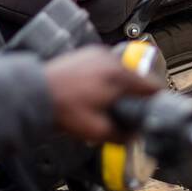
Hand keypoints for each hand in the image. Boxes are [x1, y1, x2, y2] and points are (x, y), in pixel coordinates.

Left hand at [42, 46, 160, 142]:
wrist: (35, 94)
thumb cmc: (62, 109)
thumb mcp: (96, 130)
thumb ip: (121, 135)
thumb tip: (134, 136)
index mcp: (119, 76)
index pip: (152, 86)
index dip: (156, 100)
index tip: (156, 108)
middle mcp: (111, 60)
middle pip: (136, 77)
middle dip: (136, 94)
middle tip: (130, 109)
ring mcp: (98, 54)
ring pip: (121, 71)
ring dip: (120, 85)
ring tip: (109, 101)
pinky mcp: (86, 54)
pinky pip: (105, 66)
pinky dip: (106, 77)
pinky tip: (96, 91)